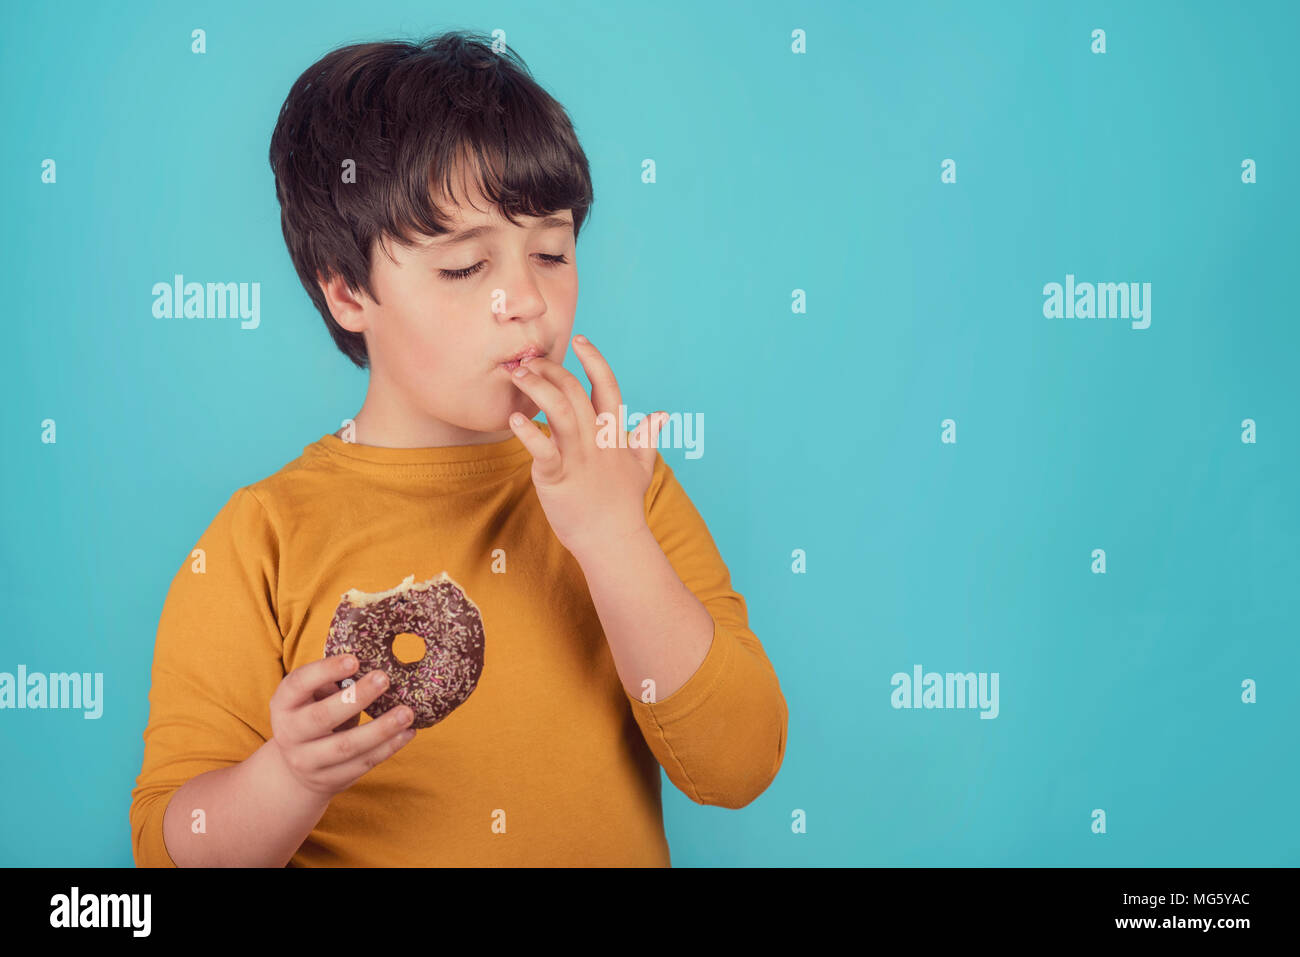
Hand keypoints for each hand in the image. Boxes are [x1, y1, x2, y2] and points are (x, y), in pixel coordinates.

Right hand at [268, 655, 416, 797]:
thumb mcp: (312, 696)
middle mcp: (290, 733)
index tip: (355, 659)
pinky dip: (388, 748)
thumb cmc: (313, 715)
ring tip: (407, 712)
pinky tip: (407, 733)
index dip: (325, 671)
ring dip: (381, 729)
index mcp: (283, 704)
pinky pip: (363, 763)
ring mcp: (308, 760)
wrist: (295, 770)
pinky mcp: (330, 779)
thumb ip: (332, 682)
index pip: (299, 684)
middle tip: (384, 679)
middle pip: (322, 717)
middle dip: (356, 698)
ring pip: (346, 746)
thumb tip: (373, 663)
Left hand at [507, 336, 668, 556]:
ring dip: (536, 387)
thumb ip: (647, 437)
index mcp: (614, 434)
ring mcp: (578, 458)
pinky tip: (513, 418)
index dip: (595, 360)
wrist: (613, 542)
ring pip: (560, 410)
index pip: (608, 386)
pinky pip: (541, 449)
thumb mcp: (642, 467)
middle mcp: (597, 440)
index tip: (581, 340)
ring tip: (516, 374)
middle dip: (552, 369)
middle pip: (576, 391)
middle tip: (529, 360)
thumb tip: (661, 415)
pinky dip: (527, 432)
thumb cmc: (623, 505)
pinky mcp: (557, 477)